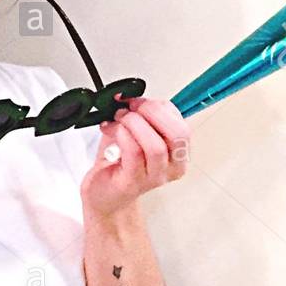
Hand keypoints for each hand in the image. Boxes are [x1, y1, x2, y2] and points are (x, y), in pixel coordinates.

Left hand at [81, 96, 189, 222]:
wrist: (103, 192)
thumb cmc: (120, 161)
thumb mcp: (138, 132)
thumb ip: (142, 114)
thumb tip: (132, 94)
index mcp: (178, 153)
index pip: (182, 124)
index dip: (160, 106)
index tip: (139, 100)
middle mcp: (171, 168)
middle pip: (178, 134)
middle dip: (152, 112)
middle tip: (131, 108)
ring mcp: (154, 178)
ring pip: (156, 145)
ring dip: (134, 123)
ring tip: (119, 119)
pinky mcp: (132, 183)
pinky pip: (133, 152)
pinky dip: (122, 134)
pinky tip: (111, 130)